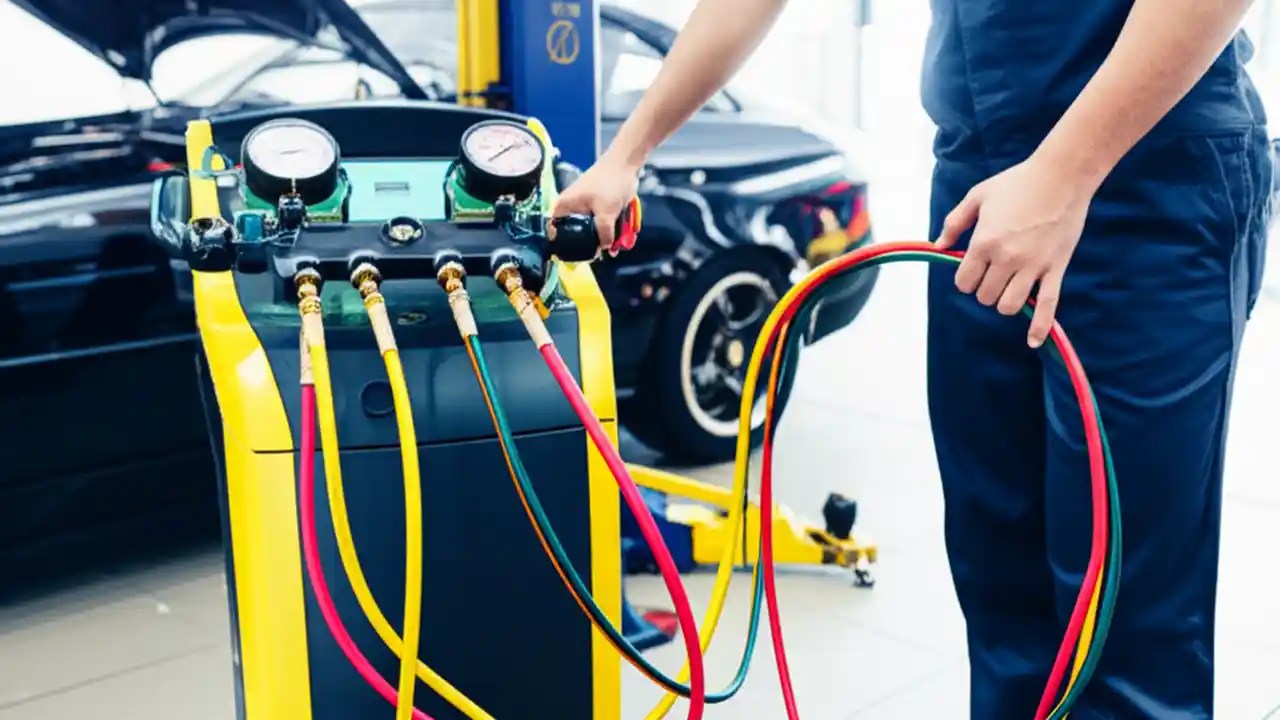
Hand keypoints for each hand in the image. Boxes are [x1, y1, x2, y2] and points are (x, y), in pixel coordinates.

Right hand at [550, 152, 640, 253]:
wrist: (626, 164)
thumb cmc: (611, 182)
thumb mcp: (606, 213)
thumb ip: (604, 233)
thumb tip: (604, 248)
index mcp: (564, 205)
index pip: (553, 228)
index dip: (559, 242)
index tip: (572, 254)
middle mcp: (571, 207)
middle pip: (573, 232)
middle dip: (586, 243)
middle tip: (597, 253)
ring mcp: (585, 206)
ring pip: (589, 228)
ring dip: (601, 237)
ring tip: (613, 245)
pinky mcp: (598, 206)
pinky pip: (600, 222)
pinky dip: (609, 229)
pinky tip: (619, 236)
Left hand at [935, 155, 1094, 347]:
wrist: (1062, 175)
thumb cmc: (1017, 182)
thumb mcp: (978, 196)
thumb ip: (955, 223)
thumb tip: (938, 246)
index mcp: (984, 243)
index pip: (964, 282)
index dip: (966, 279)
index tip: (973, 269)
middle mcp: (1006, 259)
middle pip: (985, 296)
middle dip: (985, 289)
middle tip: (992, 274)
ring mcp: (1032, 266)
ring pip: (1009, 306)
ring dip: (1005, 302)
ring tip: (1008, 288)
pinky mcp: (1055, 269)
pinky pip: (1048, 305)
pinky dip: (1040, 327)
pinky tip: (1033, 341)